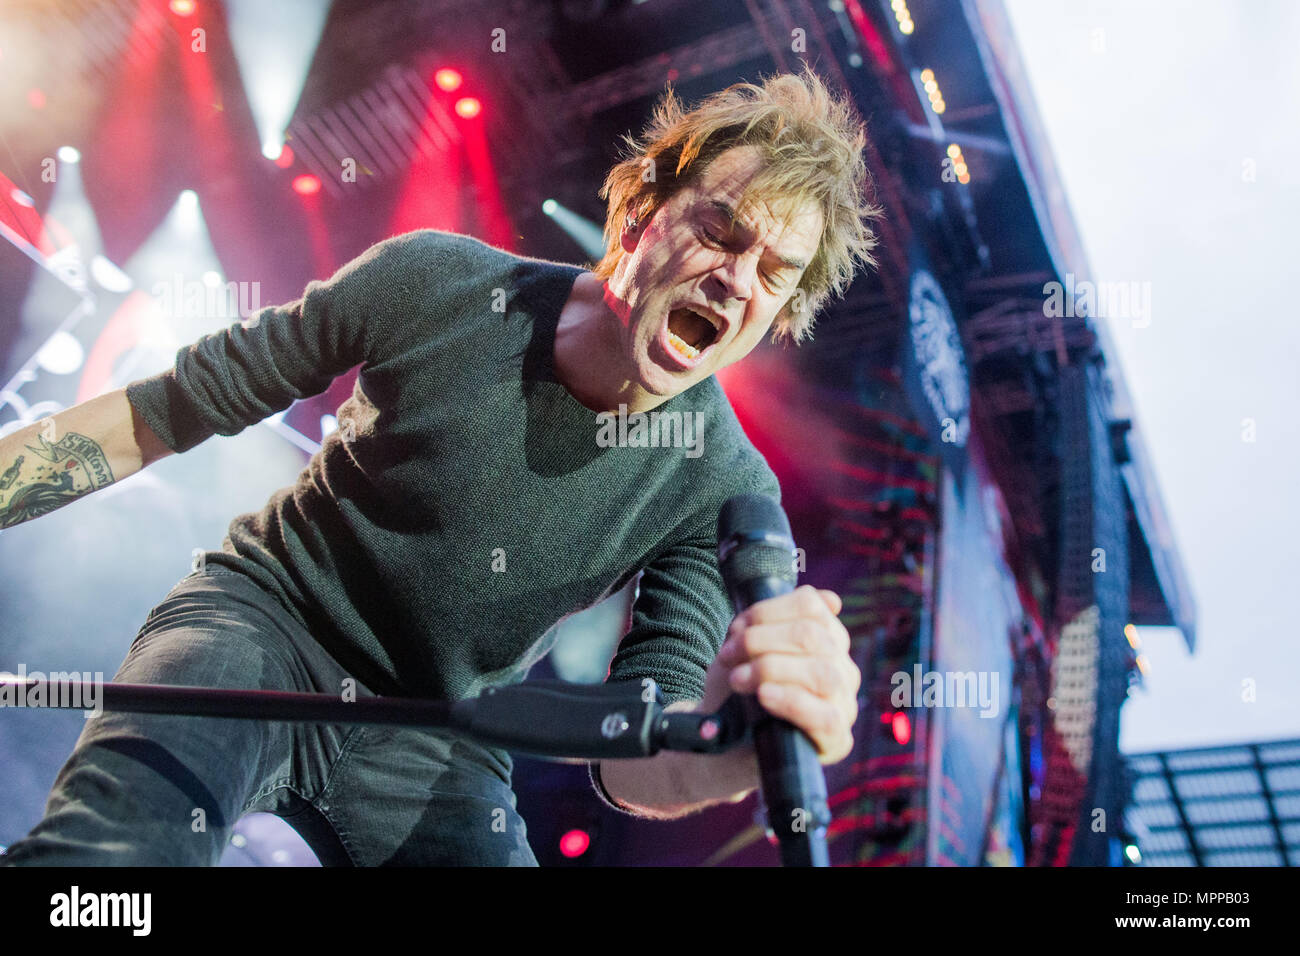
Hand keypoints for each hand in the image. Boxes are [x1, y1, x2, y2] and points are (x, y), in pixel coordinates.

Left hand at [706, 585, 859, 765]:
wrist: (725, 741)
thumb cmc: (740, 690)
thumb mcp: (750, 649)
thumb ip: (780, 620)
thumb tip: (829, 599)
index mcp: (826, 638)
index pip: (811, 606)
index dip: (767, 611)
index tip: (735, 629)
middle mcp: (842, 667)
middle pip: (813, 636)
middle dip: (760, 640)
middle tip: (728, 655)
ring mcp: (844, 703)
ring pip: (821, 673)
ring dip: (771, 669)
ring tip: (739, 679)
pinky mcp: (837, 739)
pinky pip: (825, 717)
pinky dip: (791, 700)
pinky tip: (766, 695)